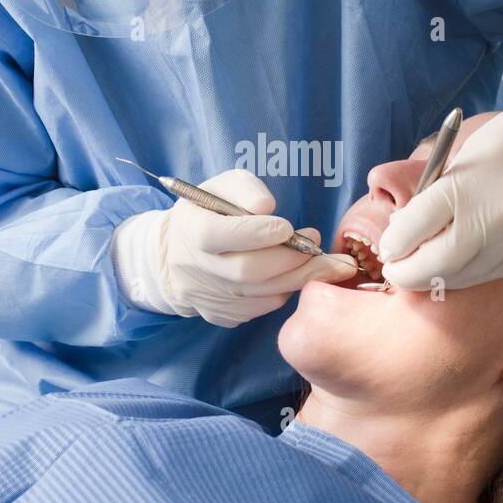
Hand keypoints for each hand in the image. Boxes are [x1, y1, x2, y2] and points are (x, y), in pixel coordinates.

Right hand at [118, 169, 356, 326]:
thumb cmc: (209, 212)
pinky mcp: (220, 315)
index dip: (258, 233)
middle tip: (316, 243)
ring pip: (261, 294)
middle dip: (290, 258)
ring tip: (325, 262)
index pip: (221, 235)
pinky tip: (295, 275)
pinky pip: (261, 308)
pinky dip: (284, 291)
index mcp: (191, 230)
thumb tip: (267, 208)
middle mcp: (195, 269)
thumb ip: (246, 190)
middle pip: (247, 271)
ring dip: (298, 277)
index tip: (287, 227)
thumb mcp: (221, 187)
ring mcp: (207, 298)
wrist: (177, 254)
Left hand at [378, 80, 502, 289]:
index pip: (415, 227)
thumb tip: (408, 226)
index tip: (389, 246)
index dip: (395, 242)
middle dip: (409, 273)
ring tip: (422, 270)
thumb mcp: (474, 149)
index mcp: (471, 182)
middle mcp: (498, 214)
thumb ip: (441, 189)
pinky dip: (470, 273)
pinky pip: (497, 271)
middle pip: (437, 264)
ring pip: (467, 275)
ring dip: (438, 277)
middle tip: (396, 269)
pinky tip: (459, 265)